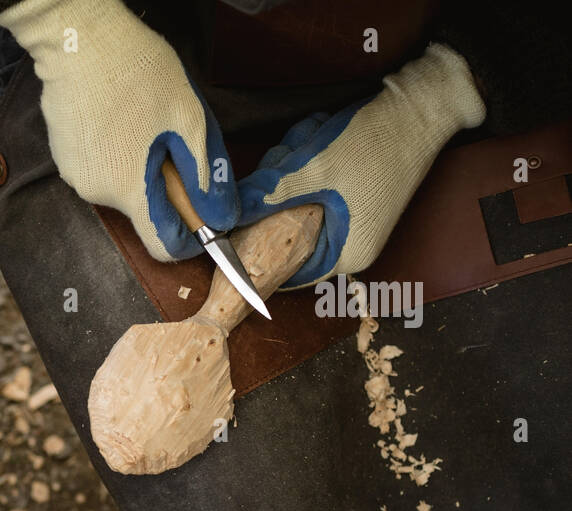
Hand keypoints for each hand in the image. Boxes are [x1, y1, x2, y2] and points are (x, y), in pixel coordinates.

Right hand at [0, 0, 237, 261]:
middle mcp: (97, 193)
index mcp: (130, 189)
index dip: (189, 238)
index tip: (203, 218)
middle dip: (163, 185)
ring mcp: (76, 176)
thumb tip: (220, 217)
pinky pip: (100, 169)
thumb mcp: (188, 120)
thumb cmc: (137, 72)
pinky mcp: (64, 158)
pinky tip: (119, 117)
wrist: (79, 37)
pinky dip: (116, 153)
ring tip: (142, 121)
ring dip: (139, 166)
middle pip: (143, 210)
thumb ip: (204, 176)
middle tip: (174, 139)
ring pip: (121, 187)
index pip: (163, 247)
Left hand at [237, 43, 485, 288]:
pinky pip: (314, 186)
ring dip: (293, 170)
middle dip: (278, 195)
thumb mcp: (311, 170)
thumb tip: (225, 216)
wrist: (422, 103)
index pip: (287, 271)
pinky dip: (309, 163)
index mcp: (346, 253)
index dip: (257, 250)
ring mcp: (355, 217)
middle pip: (289, 232)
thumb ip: (265, 196)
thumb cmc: (375, 142)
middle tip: (286, 159)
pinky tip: (317, 135)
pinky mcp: (354, 193)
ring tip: (309, 140)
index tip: (233, 228)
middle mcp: (353, 243)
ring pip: (298, 204)